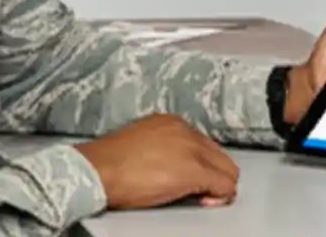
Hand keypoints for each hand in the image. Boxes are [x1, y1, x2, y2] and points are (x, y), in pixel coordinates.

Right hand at [74, 114, 239, 209]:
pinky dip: (219, 197)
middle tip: (202, 192)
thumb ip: (162, 148)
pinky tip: (205, 201)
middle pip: (219, 155)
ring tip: (202, 197)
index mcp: (171, 123)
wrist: (97, 169)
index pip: (203, 144)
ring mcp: (192, 150)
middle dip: (215, 174)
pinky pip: (224, 185)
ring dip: (218, 185)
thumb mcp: (140, 144)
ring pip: (227, 169)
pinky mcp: (194, 171)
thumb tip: (172, 166)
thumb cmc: (108, 162)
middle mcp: (186, 131)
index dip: (202, 164)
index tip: (193, 178)